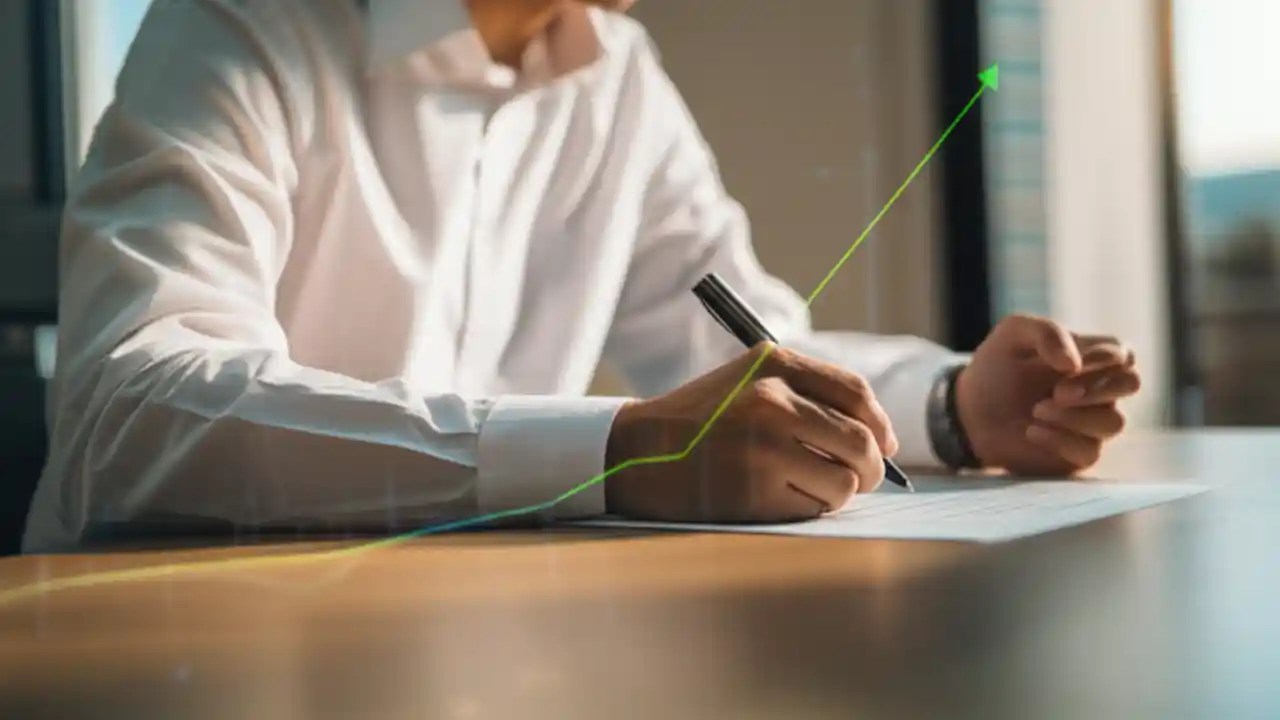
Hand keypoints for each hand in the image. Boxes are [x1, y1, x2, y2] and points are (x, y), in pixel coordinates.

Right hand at [604, 344, 898, 522]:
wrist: (640, 451)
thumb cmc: (703, 419)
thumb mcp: (750, 380)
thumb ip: (808, 393)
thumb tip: (881, 438)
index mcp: (775, 365)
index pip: (856, 393)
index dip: (881, 423)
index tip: (885, 444)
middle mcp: (772, 401)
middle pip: (861, 442)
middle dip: (870, 468)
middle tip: (859, 478)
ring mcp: (763, 447)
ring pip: (845, 481)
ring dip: (838, 493)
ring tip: (812, 488)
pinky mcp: (754, 491)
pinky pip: (814, 508)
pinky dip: (808, 509)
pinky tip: (780, 497)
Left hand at [955, 315, 1140, 475]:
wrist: (969, 412)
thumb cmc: (995, 368)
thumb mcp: (1014, 334)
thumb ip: (1047, 332)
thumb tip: (1074, 363)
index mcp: (1089, 357)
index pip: (1123, 354)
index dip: (1106, 357)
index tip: (1070, 365)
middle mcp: (1098, 390)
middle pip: (1131, 384)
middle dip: (1097, 388)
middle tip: (1058, 392)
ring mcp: (1090, 423)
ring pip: (1114, 422)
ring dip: (1075, 416)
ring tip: (1036, 410)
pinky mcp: (1077, 454)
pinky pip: (1089, 451)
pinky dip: (1059, 440)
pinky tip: (1031, 431)